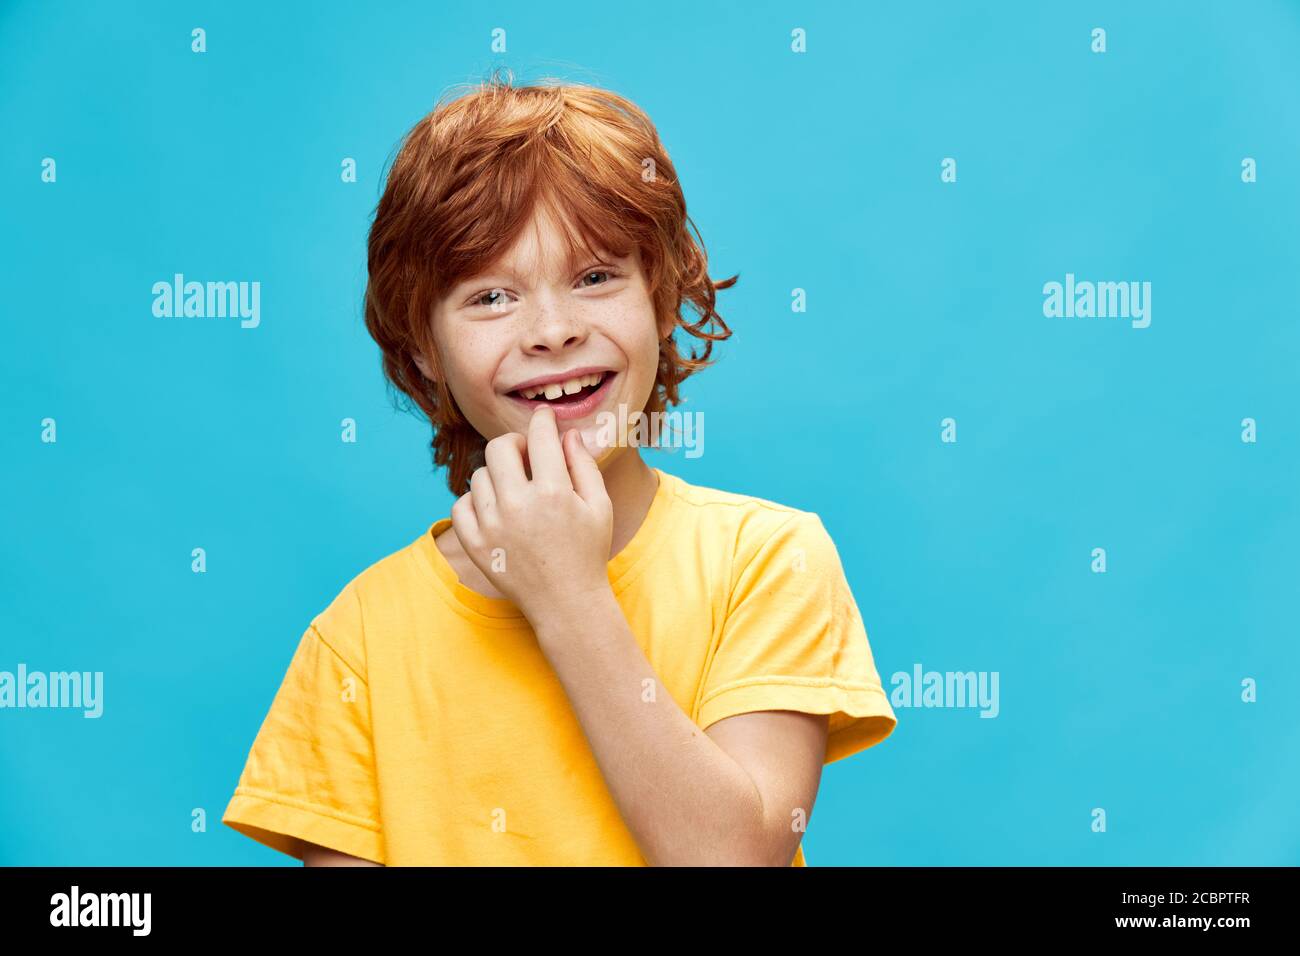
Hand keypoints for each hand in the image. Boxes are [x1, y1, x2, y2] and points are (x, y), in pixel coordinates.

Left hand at [450, 404, 614, 621]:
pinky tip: (495, 510)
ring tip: (515, 491)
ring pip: (480, 475)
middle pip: (499, 447)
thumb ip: (583, 464)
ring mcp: (492, 526)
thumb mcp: (599, 506)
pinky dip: (476, 502)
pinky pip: (461, 504)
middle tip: (526, 456)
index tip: (544, 419)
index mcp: (553, 493)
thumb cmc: (587, 552)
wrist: (566, 603)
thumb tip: (566, 433)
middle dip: (514, 444)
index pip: (540, 437)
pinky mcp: (475, 544)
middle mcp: (518, 506)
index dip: (543, 421)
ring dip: (497, 476)